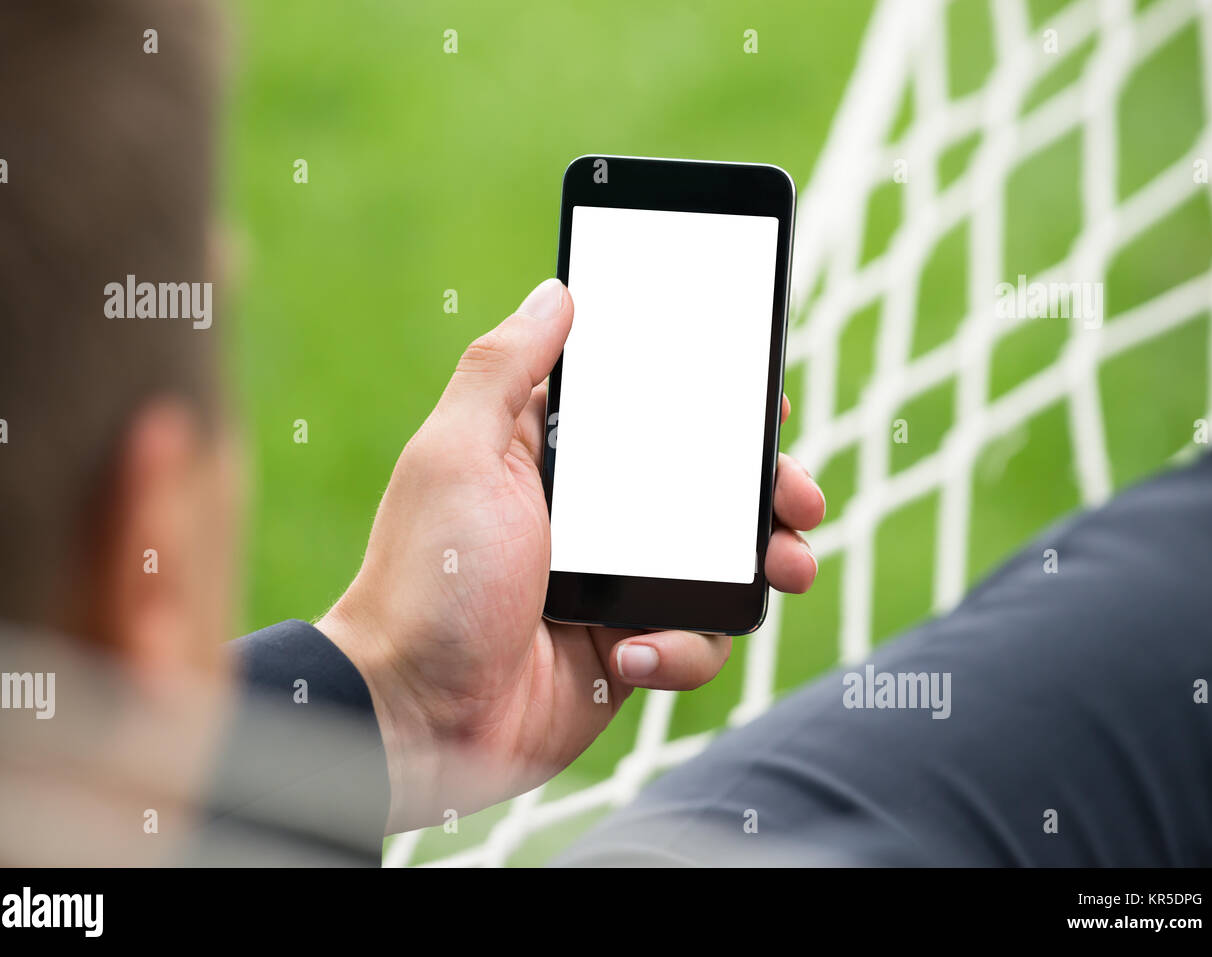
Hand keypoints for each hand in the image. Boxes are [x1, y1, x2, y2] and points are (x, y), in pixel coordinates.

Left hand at [318, 278, 825, 831]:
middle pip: (705, 486)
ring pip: (719, 562)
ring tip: (787, 566)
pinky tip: (638, 653)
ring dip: (762, 561)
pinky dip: (686, 647)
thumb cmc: (428, 578)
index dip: (714, 402)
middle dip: (764, 487)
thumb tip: (558, 291)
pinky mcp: (628, 649)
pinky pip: (694, 639)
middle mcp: (592, 517)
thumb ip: (506, 369)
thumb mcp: (458, 455)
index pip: (650, 412)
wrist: (414, 715)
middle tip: (796, 496)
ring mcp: (615, 586)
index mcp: (554, 459)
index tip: (764, 399)